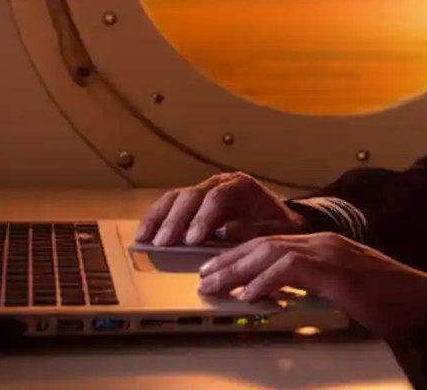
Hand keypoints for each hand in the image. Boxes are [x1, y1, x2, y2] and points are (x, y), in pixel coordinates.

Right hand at [135, 172, 307, 245]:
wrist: (281, 220)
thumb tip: (226, 232)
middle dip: (175, 220)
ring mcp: (205, 190)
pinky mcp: (194, 202)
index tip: (192, 240)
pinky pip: (171, 204)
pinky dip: (156, 218)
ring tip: (145, 238)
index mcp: (241, 187)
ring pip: (176, 197)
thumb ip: (253, 231)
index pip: (217, 198)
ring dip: (159, 217)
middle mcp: (220, 183)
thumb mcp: (274, 230)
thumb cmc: (278, 225)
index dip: (202, 218)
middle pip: (192, 195)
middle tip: (164, 243)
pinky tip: (145, 234)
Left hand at [198, 233, 426, 343]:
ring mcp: (330, 253)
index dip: (240, 255)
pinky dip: (266, 280)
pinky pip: (292, 269)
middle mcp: (323, 243)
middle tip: (204, 276)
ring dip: (238, 269)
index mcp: (324, 246)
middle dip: (229, 260)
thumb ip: (316, 286)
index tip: (216, 269)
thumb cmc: (390, 302)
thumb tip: (284, 296)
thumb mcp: (344, 290)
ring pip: (271, 252)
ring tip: (215, 285)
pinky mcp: (336, 271)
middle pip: (263, 243)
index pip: (272, 242)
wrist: (426, 303)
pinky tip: (250, 294)